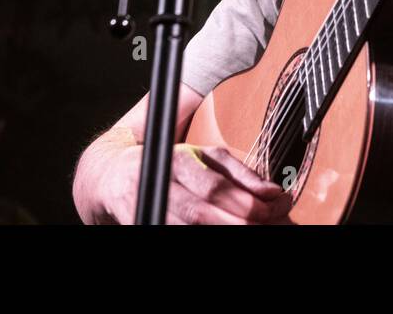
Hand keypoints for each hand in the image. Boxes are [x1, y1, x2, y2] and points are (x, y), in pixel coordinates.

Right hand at [97, 142, 292, 224]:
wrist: (111, 177)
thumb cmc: (168, 165)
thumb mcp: (204, 157)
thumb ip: (239, 173)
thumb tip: (272, 192)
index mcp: (176, 160)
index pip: (216, 187)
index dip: (250, 201)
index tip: (280, 204)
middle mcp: (159, 184)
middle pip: (203, 214)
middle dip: (243, 221)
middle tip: (272, 222)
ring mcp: (148, 207)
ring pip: (190, 230)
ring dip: (229, 231)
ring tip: (254, 229)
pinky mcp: (143, 221)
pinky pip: (177, 235)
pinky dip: (204, 236)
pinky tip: (227, 230)